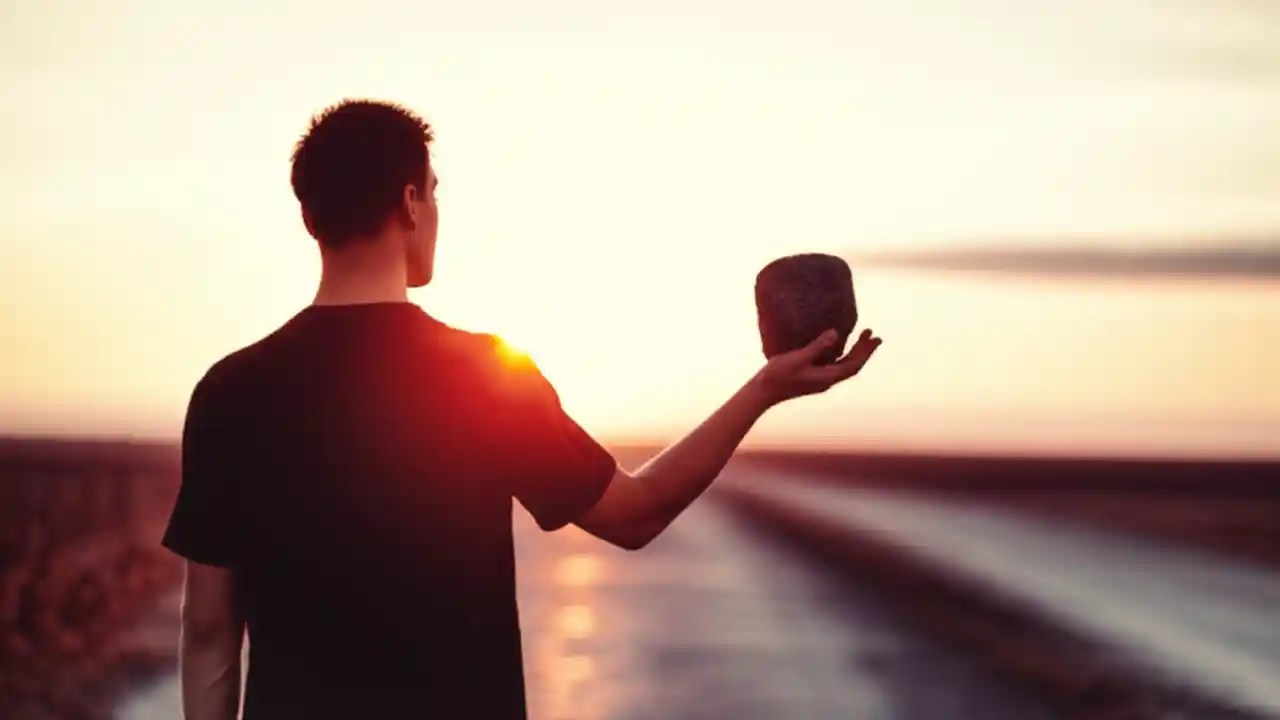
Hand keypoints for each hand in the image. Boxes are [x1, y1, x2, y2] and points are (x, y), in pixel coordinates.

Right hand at [751, 328, 882, 405]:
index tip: (875, 337)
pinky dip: (843, 355)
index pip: (854, 365)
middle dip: (864, 350)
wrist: (763, 392)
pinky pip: (834, 365)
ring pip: (844, 366)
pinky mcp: (813, 378)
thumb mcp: (798, 358)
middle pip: (852, 365)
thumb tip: (836, 333)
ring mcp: (820, 380)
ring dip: (855, 352)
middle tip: (874, 335)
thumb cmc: (778, 375)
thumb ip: (817, 347)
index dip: (866, 351)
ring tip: (863, 339)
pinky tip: (839, 346)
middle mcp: (827, 380)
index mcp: (827, 378)